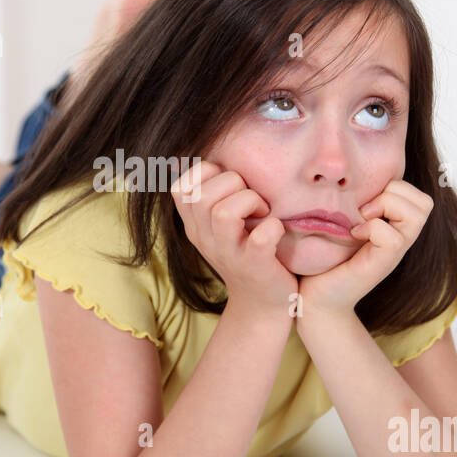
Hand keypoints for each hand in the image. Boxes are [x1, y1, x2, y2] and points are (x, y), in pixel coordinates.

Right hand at [170, 160, 297, 315]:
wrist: (262, 305)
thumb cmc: (247, 253)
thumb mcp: (220, 225)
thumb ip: (213, 194)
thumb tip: (202, 151)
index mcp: (195, 225)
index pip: (180, 187)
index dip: (206, 173)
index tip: (230, 185)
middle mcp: (205, 239)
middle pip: (202, 195)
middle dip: (233, 185)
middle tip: (253, 201)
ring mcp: (228, 255)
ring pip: (223, 212)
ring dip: (250, 202)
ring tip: (263, 213)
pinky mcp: (254, 267)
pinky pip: (259, 239)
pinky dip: (272, 228)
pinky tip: (276, 231)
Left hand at [296, 179, 433, 319]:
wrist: (314, 296)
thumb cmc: (322, 257)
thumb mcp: (341, 221)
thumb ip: (353, 201)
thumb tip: (345, 169)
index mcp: (394, 225)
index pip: (418, 194)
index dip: (394, 187)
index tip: (364, 201)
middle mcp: (401, 238)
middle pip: (424, 201)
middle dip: (394, 193)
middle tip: (365, 210)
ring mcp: (395, 252)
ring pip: (418, 213)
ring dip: (387, 206)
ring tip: (362, 219)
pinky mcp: (383, 264)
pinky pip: (393, 236)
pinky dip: (372, 229)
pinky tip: (354, 236)